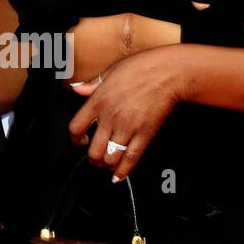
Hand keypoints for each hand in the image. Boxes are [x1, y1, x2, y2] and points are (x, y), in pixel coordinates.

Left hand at [67, 47, 189, 180]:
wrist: (168, 73)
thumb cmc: (142, 67)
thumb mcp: (110, 71)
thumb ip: (91, 84)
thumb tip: (77, 89)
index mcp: (99, 101)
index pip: (76, 128)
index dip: (75, 139)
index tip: (80, 140)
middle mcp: (110, 117)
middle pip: (93, 151)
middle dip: (92, 158)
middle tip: (96, 157)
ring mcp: (128, 127)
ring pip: (110, 158)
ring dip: (106, 165)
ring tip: (108, 163)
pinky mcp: (144, 134)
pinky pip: (130, 159)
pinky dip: (123, 172)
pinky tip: (118, 176)